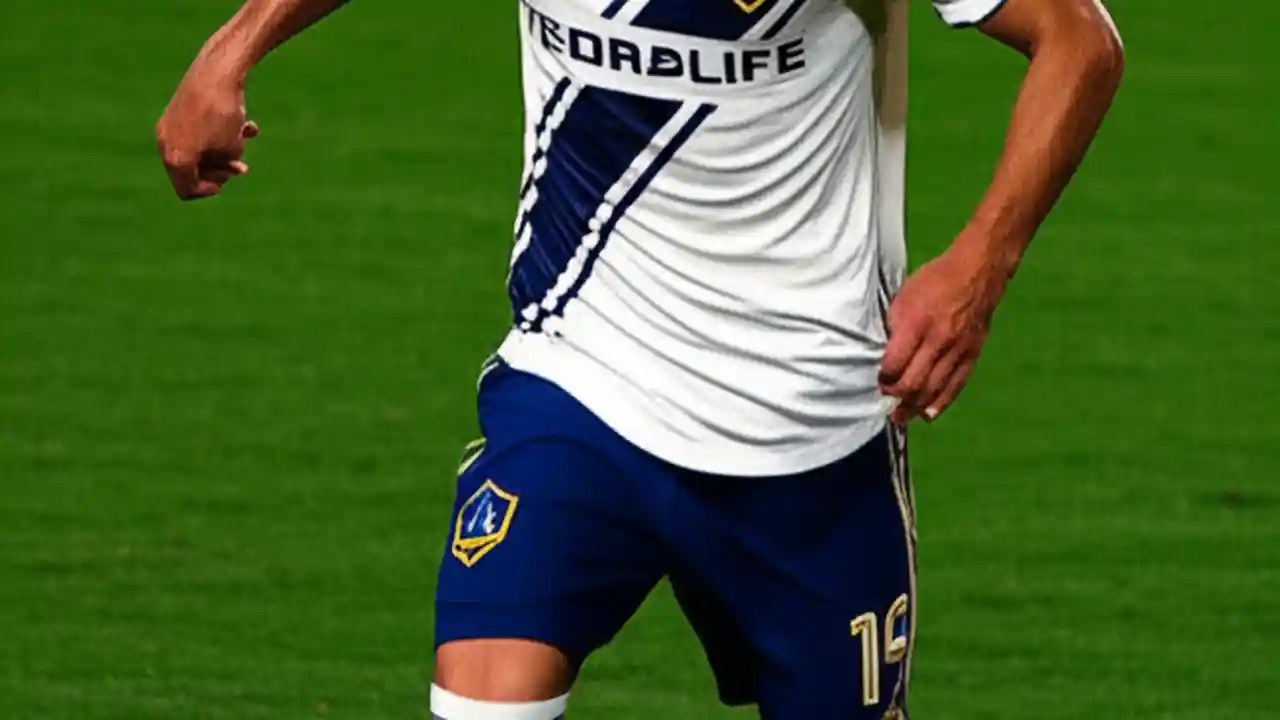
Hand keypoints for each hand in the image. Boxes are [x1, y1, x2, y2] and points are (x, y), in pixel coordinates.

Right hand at [156, 63, 257, 200]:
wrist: (216, 72)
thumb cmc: (223, 115)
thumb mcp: (230, 149)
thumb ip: (226, 165)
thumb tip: (229, 164)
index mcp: (174, 157)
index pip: (185, 189)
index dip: (208, 190)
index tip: (226, 183)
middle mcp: (166, 141)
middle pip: (190, 169)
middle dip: (218, 171)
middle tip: (240, 167)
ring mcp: (171, 123)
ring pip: (198, 148)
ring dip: (222, 151)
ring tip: (243, 142)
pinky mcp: (180, 107)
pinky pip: (202, 128)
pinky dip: (222, 131)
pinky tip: (248, 127)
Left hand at [878, 237, 1012, 423]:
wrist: (977, 273)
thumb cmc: (934, 281)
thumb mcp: (903, 297)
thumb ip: (893, 328)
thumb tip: (885, 356)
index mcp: (916, 323)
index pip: (894, 364)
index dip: (883, 378)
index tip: (877, 381)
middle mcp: (938, 341)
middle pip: (913, 383)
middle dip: (895, 397)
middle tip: (885, 402)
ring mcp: (958, 351)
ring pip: (933, 390)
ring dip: (914, 408)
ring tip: (901, 418)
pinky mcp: (971, 355)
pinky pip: (955, 386)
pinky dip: (940, 403)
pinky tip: (927, 415)